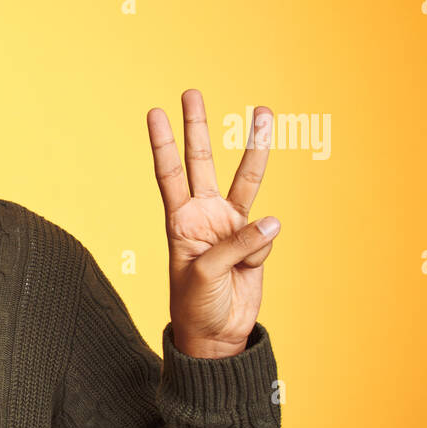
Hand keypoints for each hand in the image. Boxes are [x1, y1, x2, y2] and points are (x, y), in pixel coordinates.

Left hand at [147, 89, 279, 357]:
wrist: (217, 334)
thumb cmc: (197, 306)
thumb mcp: (205, 275)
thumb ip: (237, 245)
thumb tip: (271, 221)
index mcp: (179, 221)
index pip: (168, 174)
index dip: (163, 144)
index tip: (154, 113)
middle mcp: (203, 216)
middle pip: (200, 162)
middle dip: (197, 128)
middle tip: (191, 93)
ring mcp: (230, 226)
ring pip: (244, 179)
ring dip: (254, 147)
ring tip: (263, 113)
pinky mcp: (254, 241)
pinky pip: (264, 233)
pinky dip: (262, 247)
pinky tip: (249, 269)